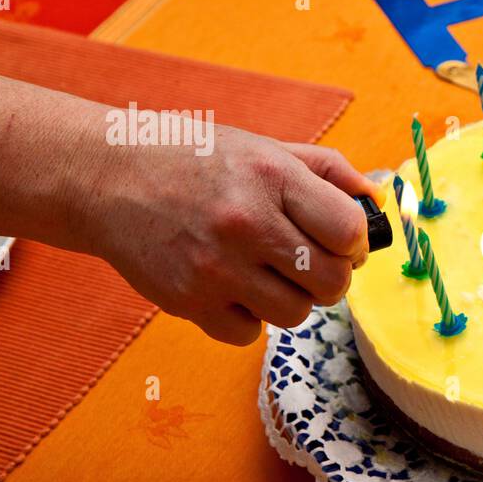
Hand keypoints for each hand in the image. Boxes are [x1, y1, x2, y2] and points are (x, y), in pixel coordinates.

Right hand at [78, 126, 376, 344]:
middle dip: (331, 277)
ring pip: (296, 314)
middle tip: (309, 263)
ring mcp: (215, 267)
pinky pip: (250, 333)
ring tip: (268, 273)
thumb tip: (377, 201)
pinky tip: (231, 287)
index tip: (341, 241)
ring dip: (292, 299)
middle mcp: (246, 222)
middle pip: (332, 282)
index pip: (349, 231)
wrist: (105, 177)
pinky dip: (249, 318)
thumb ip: (326, 172)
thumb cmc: (196, 161)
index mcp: (272, 177)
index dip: (355, 242)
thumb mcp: (263, 148)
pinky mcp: (188, 302)